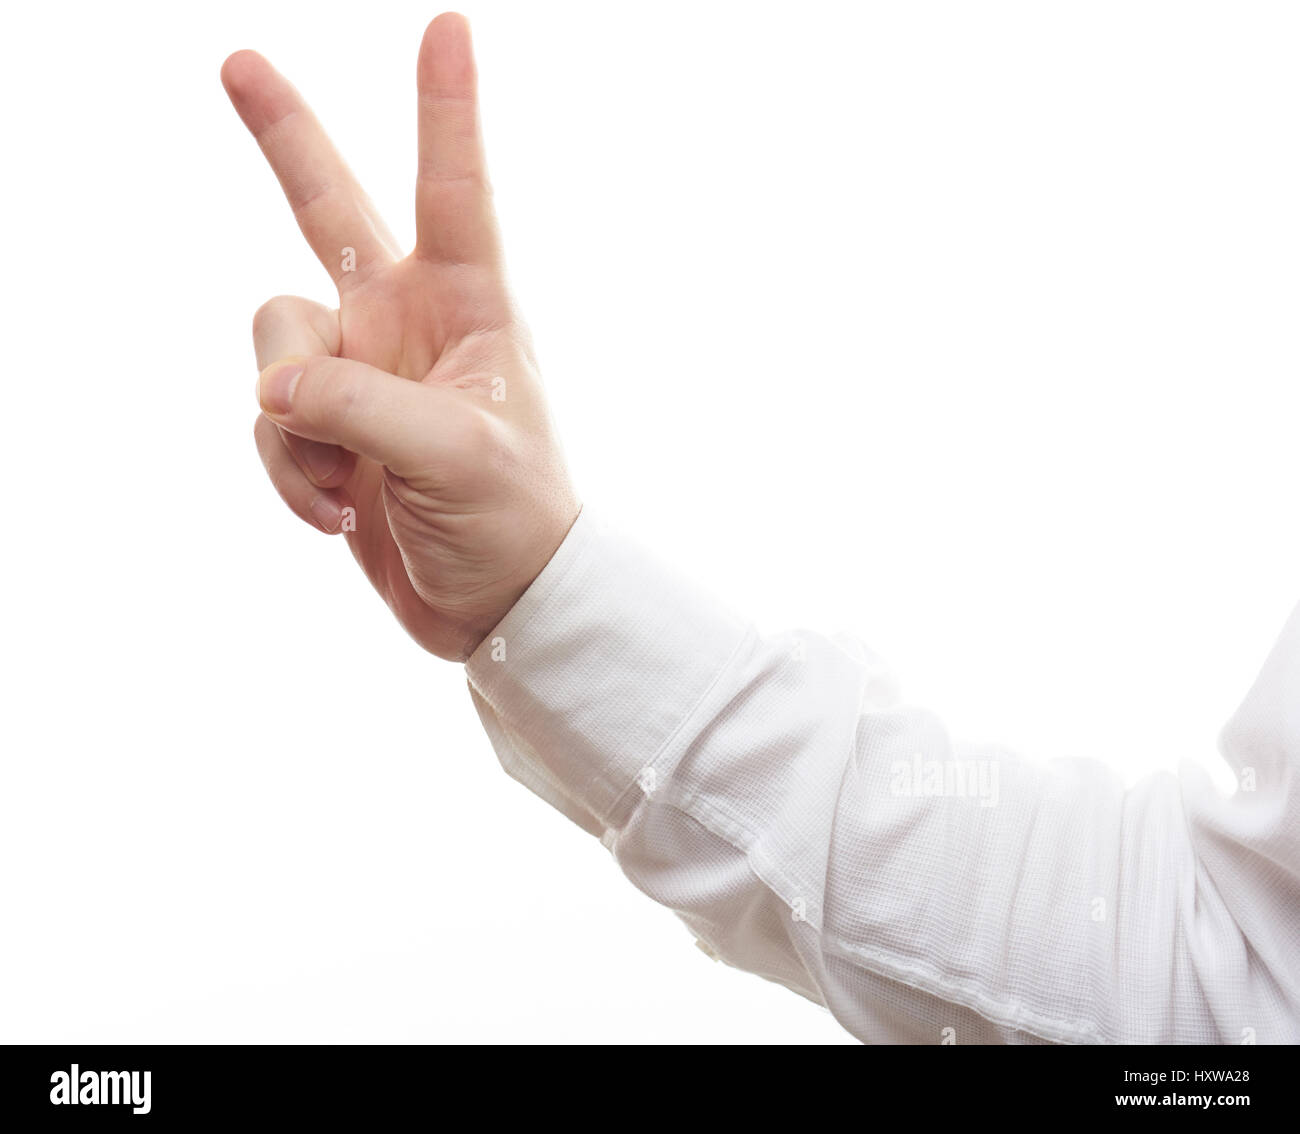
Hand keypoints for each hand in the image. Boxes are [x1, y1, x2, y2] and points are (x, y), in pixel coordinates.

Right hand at [223, 13, 579, 660]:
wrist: (496, 604)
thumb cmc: (512, 522)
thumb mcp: (454, 458)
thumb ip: (361, 405)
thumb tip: (271, 385)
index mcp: (469, 307)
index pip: (455, 192)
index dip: (446, 111)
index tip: (450, 27)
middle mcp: (405, 321)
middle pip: (329, 209)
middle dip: (284, 140)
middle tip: (239, 64)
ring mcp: (359, 370)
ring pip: (274, 347)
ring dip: (292, 424)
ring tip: (343, 485)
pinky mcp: (325, 425)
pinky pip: (267, 421)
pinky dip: (286, 470)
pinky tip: (332, 512)